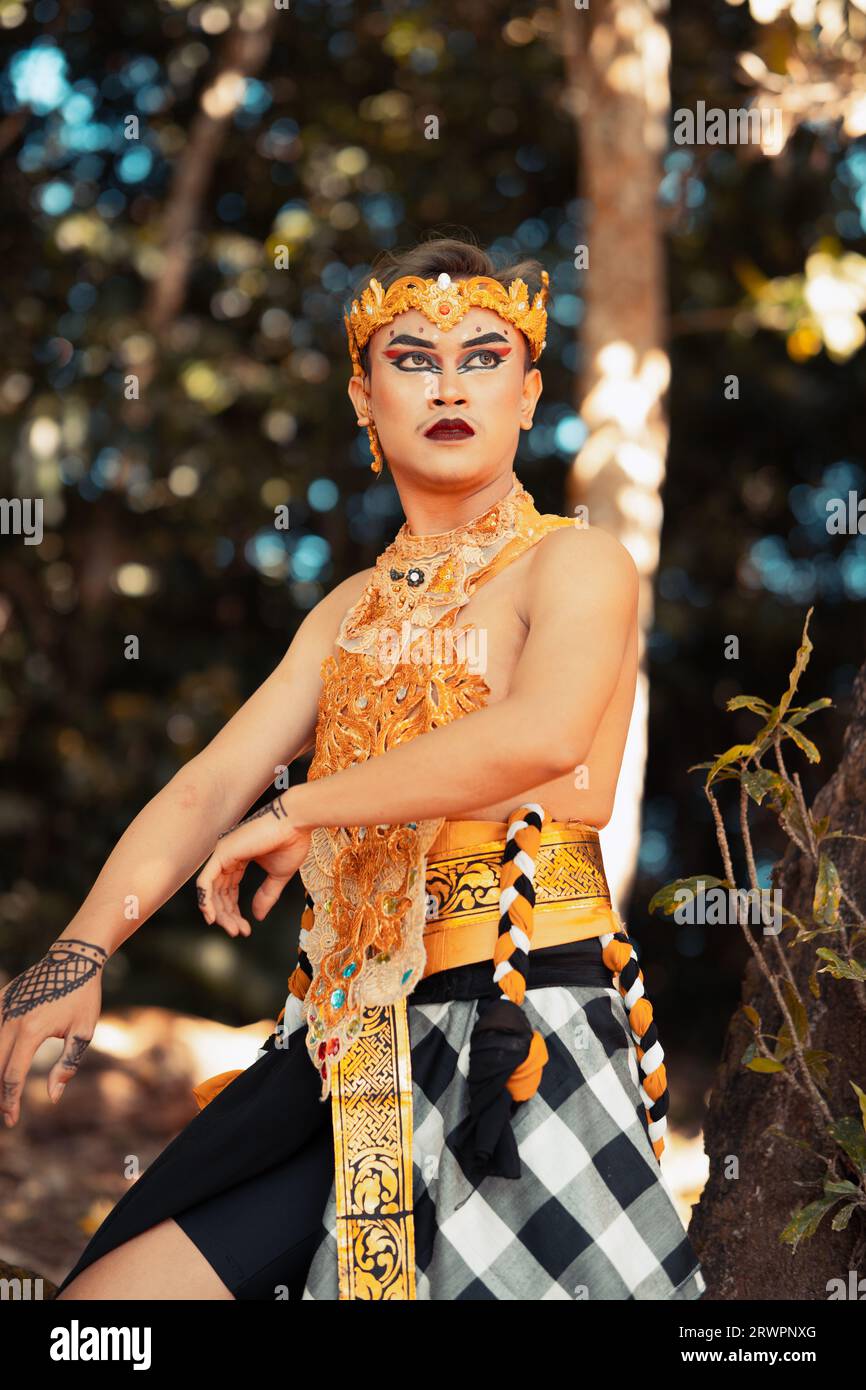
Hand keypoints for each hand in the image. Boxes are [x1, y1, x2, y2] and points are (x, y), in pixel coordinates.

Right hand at [0, 938, 105, 1126]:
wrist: (75, 958)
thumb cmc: (83, 996)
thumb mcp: (83, 1032)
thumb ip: (66, 1065)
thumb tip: (53, 1096)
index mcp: (31, 1032)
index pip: (12, 1077)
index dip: (10, 1102)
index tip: (12, 1120)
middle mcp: (11, 1020)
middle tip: (6, 1111)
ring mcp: (3, 1008)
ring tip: (3, 1090)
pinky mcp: (1, 998)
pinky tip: (0, 1060)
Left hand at [196, 794, 311, 936]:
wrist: (297, 823)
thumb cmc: (292, 841)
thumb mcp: (278, 876)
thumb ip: (266, 895)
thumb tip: (257, 915)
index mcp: (240, 858)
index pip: (229, 889)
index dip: (234, 911)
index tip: (245, 929)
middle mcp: (228, 856)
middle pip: (219, 892)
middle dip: (228, 915)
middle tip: (238, 932)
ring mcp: (223, 853)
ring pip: (211, 890)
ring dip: (220, 913)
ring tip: (232, 929)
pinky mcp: (222, 853)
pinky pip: (205, 881)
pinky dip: (206, 900)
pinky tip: (213, 917)